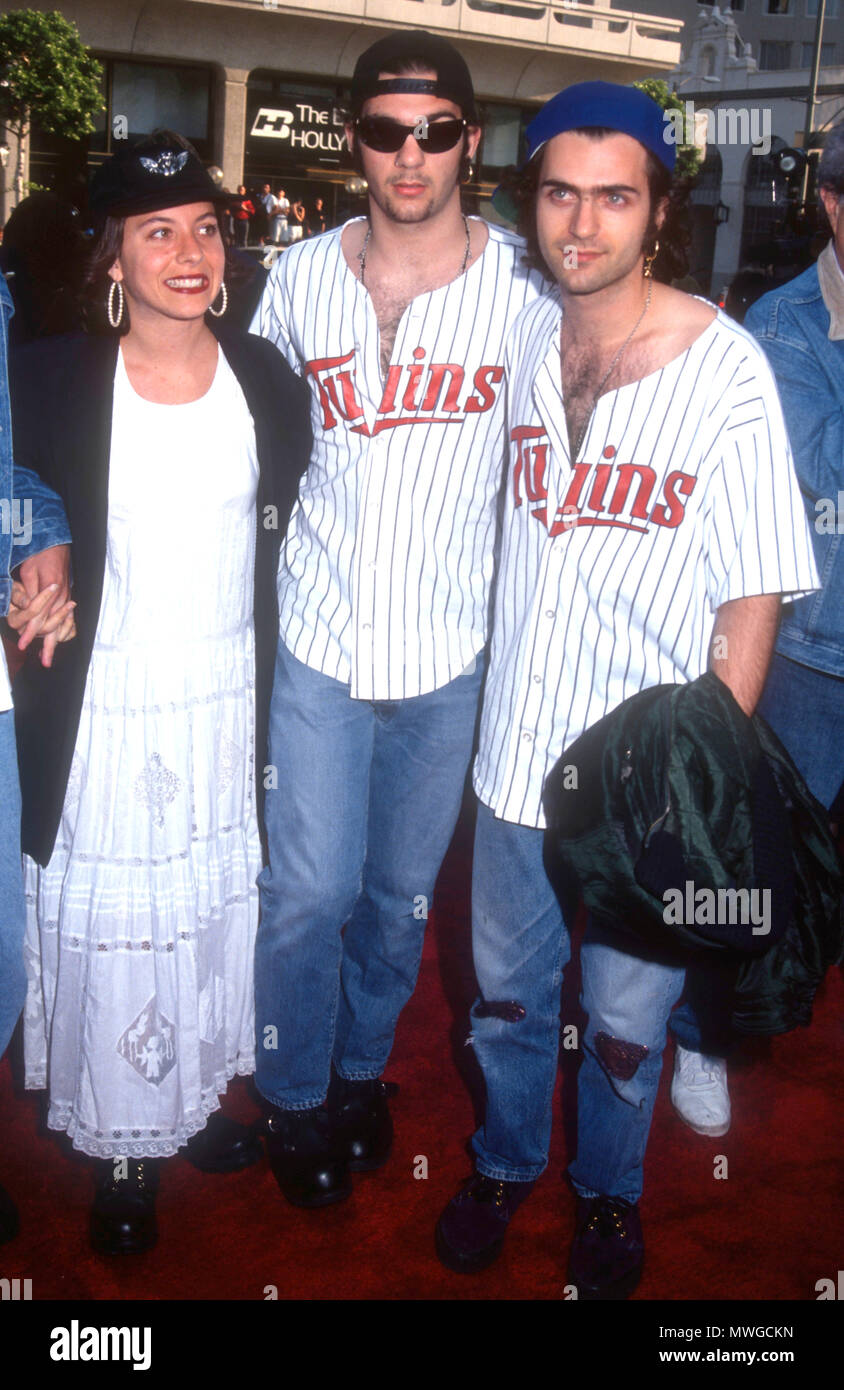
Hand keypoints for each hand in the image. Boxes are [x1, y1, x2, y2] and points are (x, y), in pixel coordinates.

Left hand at [12, 543, 72, 666]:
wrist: (58, 546)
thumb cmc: (42, 555)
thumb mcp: (31, 570)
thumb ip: (29, 592)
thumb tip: (26, 607)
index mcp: (52, 592)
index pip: (40, 618)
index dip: (30, 633)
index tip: (23, 645)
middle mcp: (62, 598)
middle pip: (55, 628)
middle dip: (48, 646)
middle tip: (44, 662)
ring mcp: (66, 599)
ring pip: (62, 626)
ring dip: (56, 642)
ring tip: (49, 656)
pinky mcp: (66, 599)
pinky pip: (69, 620)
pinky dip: (65, 632)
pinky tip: (59, 641)